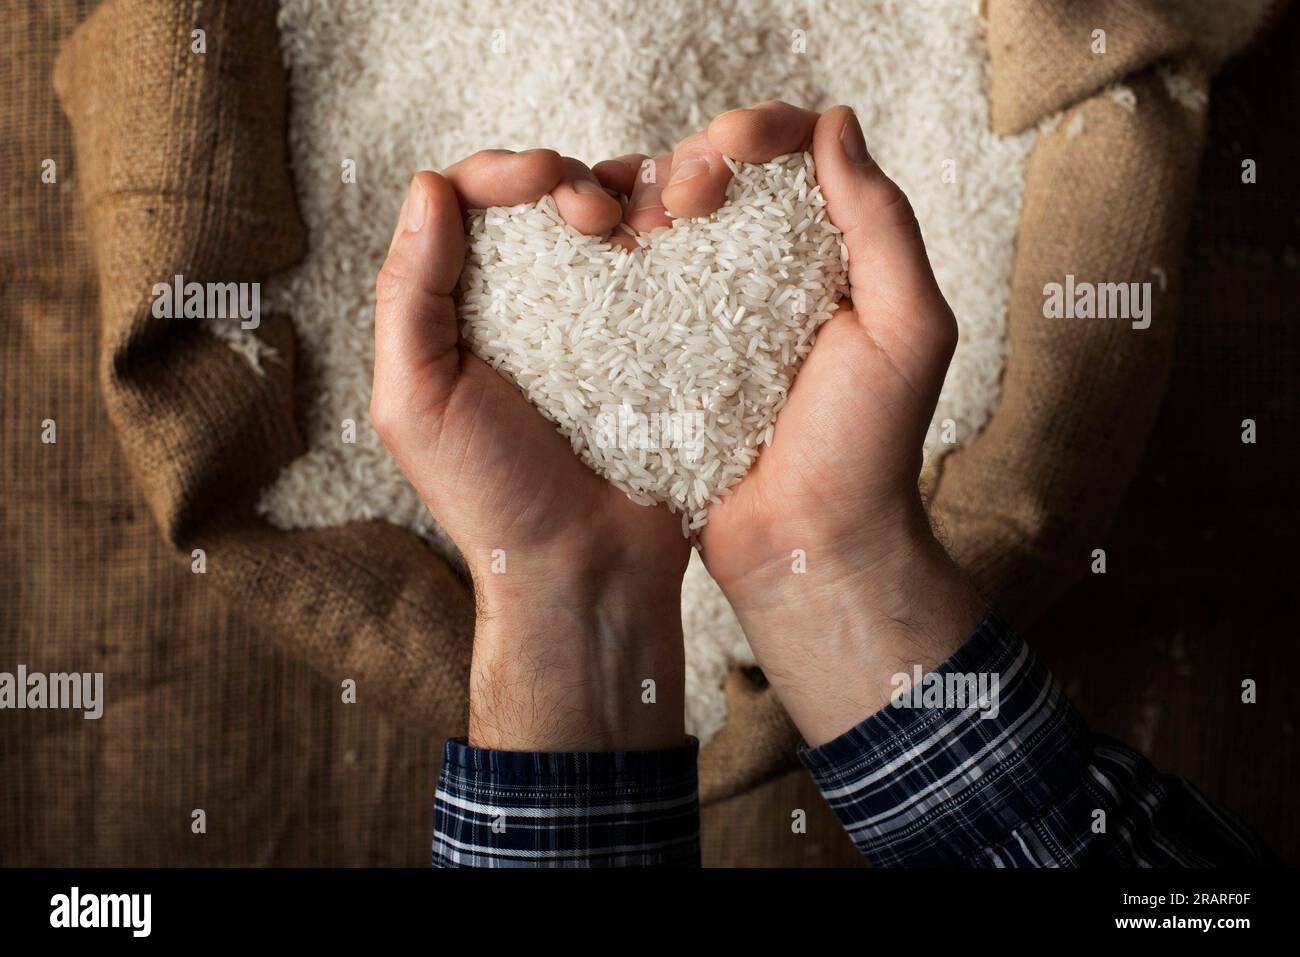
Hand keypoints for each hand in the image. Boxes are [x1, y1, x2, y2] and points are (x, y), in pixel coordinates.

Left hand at [371, 150, 688, 751]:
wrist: (588, 569)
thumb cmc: (492, 496)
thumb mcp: (418, 400)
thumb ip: (408, 295)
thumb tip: (429, 187)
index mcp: (458, 312)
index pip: (468, 205)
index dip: (502, 173)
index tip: (541, 181)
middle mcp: (525, 306)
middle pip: (541, 200)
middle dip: (566, 181)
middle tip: (594, 215)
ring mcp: (595, 323)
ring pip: (608, 222)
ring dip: (624, 199)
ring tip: (638, 224)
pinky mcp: (654, 344)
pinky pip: (661, 270)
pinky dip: (670, 237)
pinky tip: (678, 238)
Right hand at [596, 102, 985, 745]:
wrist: (804, 545)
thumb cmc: (866, 447)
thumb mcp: (905, 331)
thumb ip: (882, 225)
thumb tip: (835, 123)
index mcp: (829, 254)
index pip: (794, 155)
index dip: (760, 131)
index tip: (732, 144)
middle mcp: (765, 270)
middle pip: (716, 174)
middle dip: (693, 161)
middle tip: (688, 201)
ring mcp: (705, 310)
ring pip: (662, 219)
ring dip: (643, 199)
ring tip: (634, 223)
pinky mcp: (658, 351)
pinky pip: (626, 282)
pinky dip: (607, 251)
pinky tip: (597, 248)